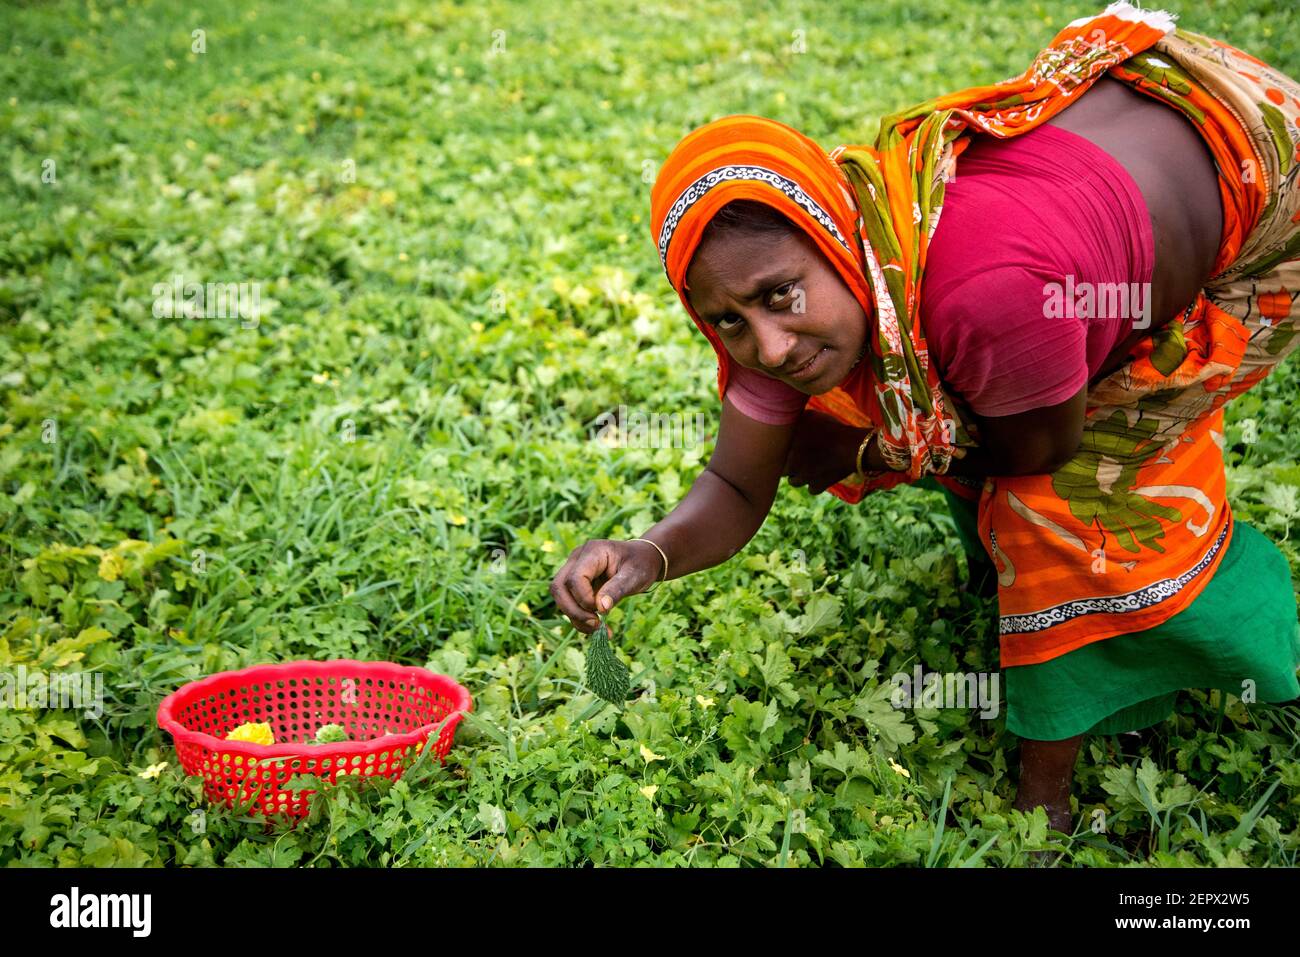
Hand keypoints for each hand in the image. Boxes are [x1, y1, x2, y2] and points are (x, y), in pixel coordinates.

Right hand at [549, 539, 663, 632]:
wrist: (643, 559)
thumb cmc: (640, 564)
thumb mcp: (635, 576)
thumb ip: (617, 589)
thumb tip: (601, 608)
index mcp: (592, 551)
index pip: (575, 578)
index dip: (584, 598)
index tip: (603, 610)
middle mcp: (577, 559)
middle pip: (559, 587)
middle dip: (573, 611)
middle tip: (595, 625)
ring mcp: (573, 570)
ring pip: (561, 597)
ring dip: (576, 617)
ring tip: (599, 629)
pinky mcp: (575, 583)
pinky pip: (569, 603)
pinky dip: (580, 618)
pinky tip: (598, 628)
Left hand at [783, 408, 870, 493]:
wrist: (851, 447)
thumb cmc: (830, 428)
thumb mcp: (810, 416)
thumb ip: (795, 421)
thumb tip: (789, 418)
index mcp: (785, 448)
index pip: (772, 454)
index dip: (779, 452)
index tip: (786, 447)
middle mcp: (791, 465)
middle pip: (781, 470)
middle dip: (787, 464)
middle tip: (797, 456)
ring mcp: (804, 478)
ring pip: (794, 482)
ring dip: (798, 476)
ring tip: (807, 466)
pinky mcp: (818, 486)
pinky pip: (812, 489)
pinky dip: (815, 483)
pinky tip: (820, 474)